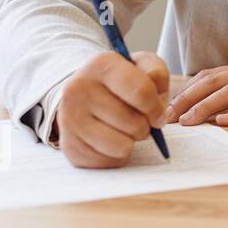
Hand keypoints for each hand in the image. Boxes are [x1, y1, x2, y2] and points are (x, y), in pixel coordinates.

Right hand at [55, 51, 168, 167]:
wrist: (85, 93)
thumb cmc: (122, 80)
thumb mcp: (142, 65)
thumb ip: (157, 74)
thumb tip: (159, 104)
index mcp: (101, 65)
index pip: (141, 92)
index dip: (157, 108)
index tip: (159, 113)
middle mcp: (78, 90)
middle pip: (134, 123)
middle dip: (145, 125)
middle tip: (138, 118)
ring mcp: (69, 119)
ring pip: (122, 147)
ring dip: (132, 141)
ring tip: (125, 128)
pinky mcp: (69, 145)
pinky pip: (108, 162)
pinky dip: (117, 155)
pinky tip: (111, 138)